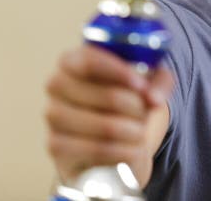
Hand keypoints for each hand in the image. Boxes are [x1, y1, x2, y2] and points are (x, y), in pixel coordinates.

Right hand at [44, 45, 173, 186]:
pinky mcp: (55, 145)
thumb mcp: (148, 80)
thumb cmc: (127, 96)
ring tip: (140, 130)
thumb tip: (154, 99)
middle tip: (146, 112)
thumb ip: (158, 82)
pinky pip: (97, 150)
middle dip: (137, 107)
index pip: (90, 61)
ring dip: (134, 131)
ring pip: (106, 126)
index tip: (142, 85)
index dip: (120, 72)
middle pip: (106, 95)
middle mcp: (56, 83)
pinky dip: (123, 152)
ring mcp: (53, 115)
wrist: (111, 135)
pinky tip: (133, 149)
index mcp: (72, 59)